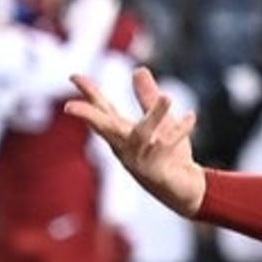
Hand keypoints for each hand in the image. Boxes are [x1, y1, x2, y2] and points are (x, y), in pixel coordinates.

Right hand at [66, 67, 205, 217]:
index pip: (101, 111)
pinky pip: (167, 147)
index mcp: (121, 135)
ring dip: (154, 116)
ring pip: (141, 135)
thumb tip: (138, 69)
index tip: (73, 76)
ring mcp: (138, 162)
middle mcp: (124, 148)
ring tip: (168, 97)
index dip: (88, 94)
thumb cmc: (169, 158)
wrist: (187, 191)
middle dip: (87, 117)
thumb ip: (149, 98)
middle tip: (69, 107)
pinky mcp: (155, 173)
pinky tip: (191, 117)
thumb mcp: (161, 123)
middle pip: (104, 128)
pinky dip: (179, 131)